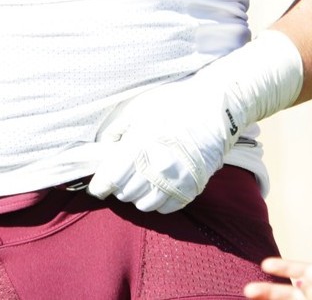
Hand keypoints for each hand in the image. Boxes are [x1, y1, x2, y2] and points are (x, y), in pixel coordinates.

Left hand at [89, 31, 302, 213]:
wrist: (215, 107)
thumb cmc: (173, 104)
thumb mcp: (137, 109)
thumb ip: (115, 131)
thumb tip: (104, 149)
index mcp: (138, 147)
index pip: (110, 179)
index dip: (99, 186)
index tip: (96, 186)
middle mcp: (156, 168)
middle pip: (125, 193)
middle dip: (118, 186)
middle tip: (120, 175)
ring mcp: (175, 181)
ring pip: (144, 204)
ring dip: (137, 195)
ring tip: (139, 180)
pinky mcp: (192, 188)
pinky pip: (166, 207)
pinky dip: (157, 201)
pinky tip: (158, 186)